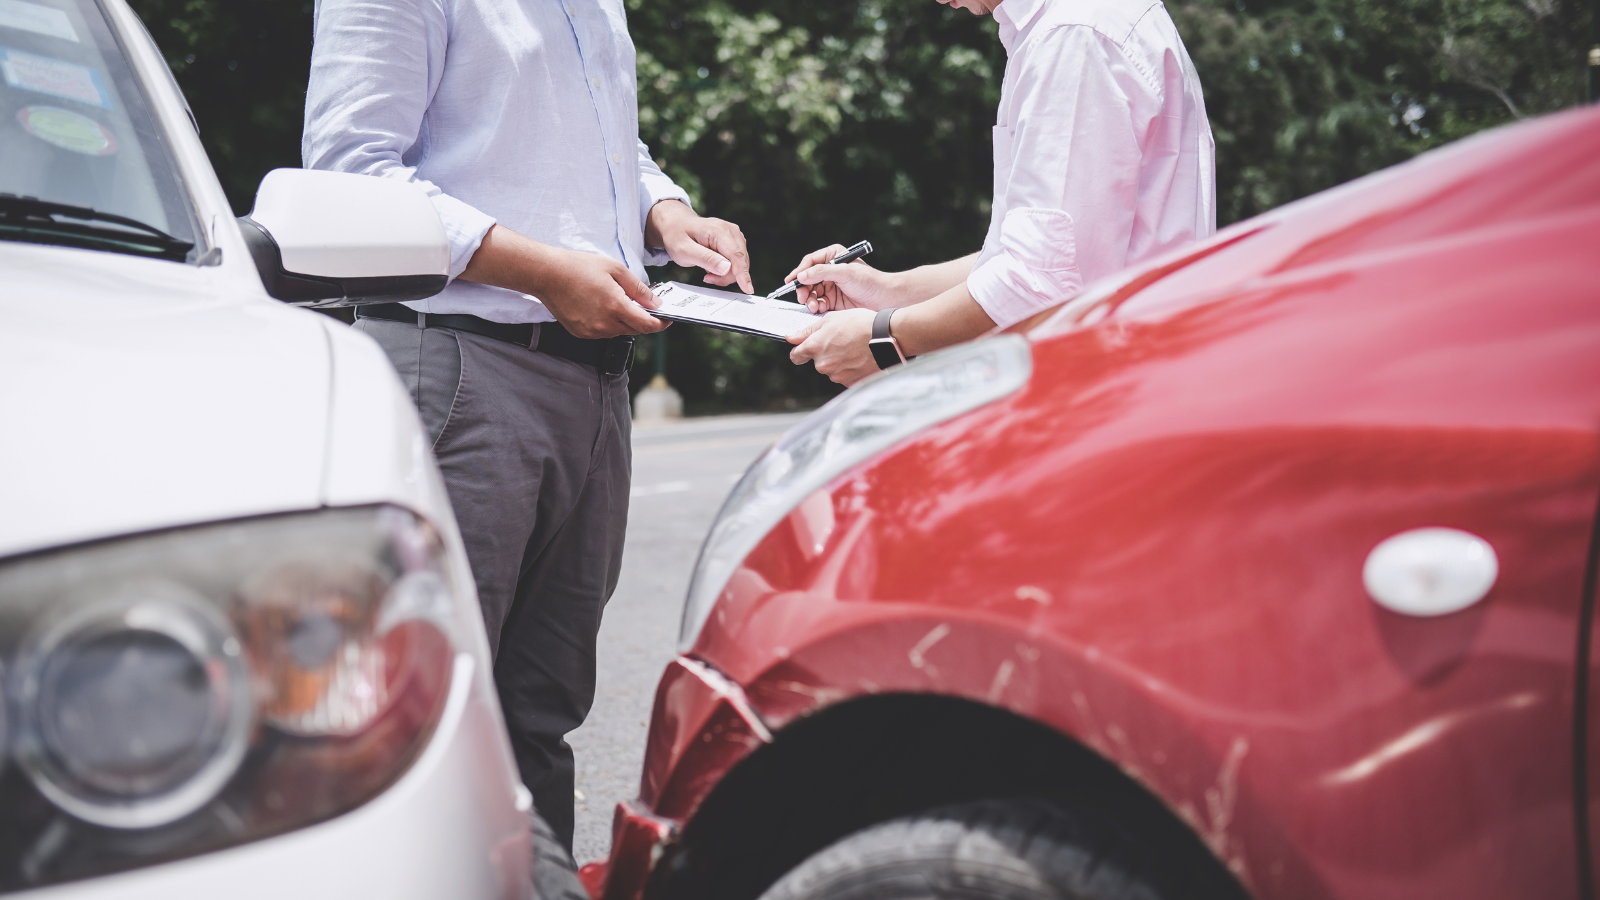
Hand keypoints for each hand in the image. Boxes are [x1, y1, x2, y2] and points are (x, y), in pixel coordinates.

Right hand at [459, 225, 665, 338]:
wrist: (547, 274)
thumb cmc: (579, 267)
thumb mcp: (615, 269)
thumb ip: (638, 288)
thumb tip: (655, 302)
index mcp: (615, 306)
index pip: (647, 325)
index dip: (661, 324)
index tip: (667, 319)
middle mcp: (604, 324)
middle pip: (634, 330)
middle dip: (643, 320)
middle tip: (644, 305)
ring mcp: (592, 331)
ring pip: (619, 332)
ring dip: (625, 321)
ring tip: (619, 302)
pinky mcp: (581, 333)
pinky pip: (603, 333)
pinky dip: (609, 323)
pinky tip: (602, 307)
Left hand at [646, 199, 753, 292]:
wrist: (676, 225)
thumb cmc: (677, 236)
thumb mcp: (684, 250)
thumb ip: (705, 259)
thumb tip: (727, 268)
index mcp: (719, 230)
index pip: (736, 255)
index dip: (742, 274)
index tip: (748, 289)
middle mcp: (731, 231)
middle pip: (739, 262)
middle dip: (725, 276)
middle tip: (706, 278)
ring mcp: (735, 236)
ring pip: (740, 264)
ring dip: (725, 274)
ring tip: (707, 271)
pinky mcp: (735, 242)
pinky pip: (737, 262)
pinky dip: (726, 270)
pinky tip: (713, 267)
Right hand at [785, 245, 898, 312]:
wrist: (885, 299)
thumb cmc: (869, 281)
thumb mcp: (844, 272)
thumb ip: (822, 272)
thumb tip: (801, 276)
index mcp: (833, 256)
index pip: (810, 262)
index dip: (799, 272)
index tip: (790, 281)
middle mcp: (830, 269)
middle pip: (807, 279)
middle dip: (804, 289)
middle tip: (803, 298)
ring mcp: (831, 285)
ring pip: (811, 292)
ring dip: (809, 300)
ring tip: (814, 306)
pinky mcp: (833, 300)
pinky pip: (818, 302)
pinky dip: (816, 306)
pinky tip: (819, 309)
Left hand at [787, 308, 880, 386]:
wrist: (885, 337)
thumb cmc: (860, 325)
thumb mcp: (831, 319)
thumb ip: (808, 330)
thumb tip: (792, 337)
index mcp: (815, 347)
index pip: (795, 356)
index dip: (799, 352)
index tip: (803, 349)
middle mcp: (823, 364)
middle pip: (817, 363)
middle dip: (825, 355)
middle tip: (840, 342)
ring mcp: (836, 375)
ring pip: (832, 370)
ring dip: (838, 362)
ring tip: (853, 349)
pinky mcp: (850, 382)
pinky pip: (845, 377)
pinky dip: (850, 369)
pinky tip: (859, 358)